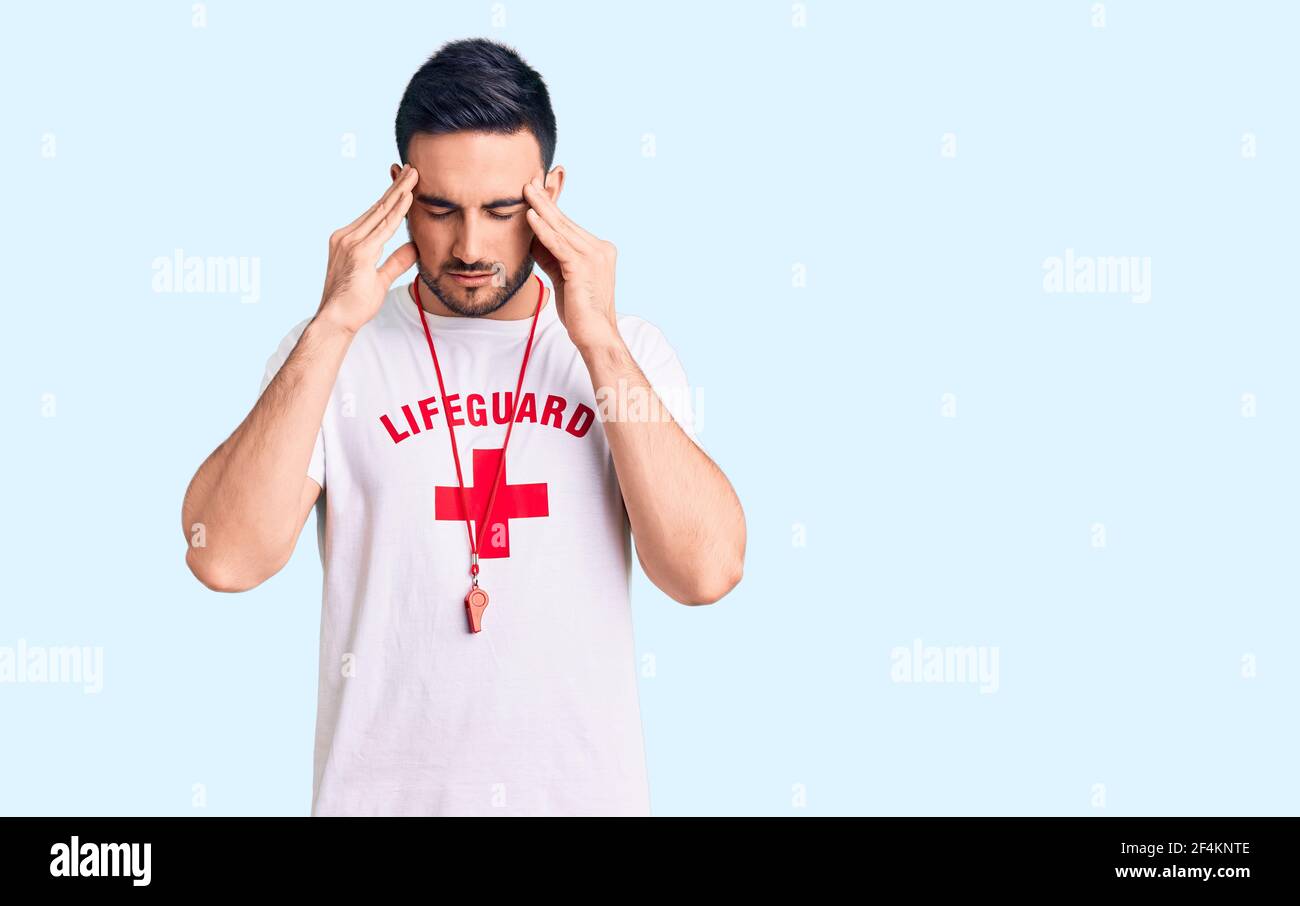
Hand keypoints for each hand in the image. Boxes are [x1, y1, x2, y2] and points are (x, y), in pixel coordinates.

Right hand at [315, 164, 419, 333]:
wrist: (336, 320)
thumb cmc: (354, 304)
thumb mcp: (380, 279)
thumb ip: (396, 261)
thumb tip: (414, 249)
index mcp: (348, 241)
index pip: (374, 215)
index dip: (391, 198)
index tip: (405, 184)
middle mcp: (346, 236)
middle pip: (378, 207)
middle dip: (397, 187)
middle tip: (413, 169)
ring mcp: (351, 242)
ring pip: (382, 212)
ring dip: (400, 192)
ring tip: (415, 175)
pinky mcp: (359, 252)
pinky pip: (384, 227)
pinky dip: (397, 211)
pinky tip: (408, 197)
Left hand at [523, 175, 619, 351]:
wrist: (596, 336)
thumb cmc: (580, 312)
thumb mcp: (562, 277)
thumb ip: (552, 256)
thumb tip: (534, 237)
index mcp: (599, 250)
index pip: (569, 225)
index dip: (551, 208)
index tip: (536, 191)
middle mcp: (600, 249)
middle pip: (566, 222)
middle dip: (545, 201)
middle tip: (529, 181)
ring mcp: (594, 257)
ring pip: (562, 229)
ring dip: (542, 208)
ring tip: (527, 191)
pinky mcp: (582, 267)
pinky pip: (559, 245)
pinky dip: (543, 230)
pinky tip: (531, 216)